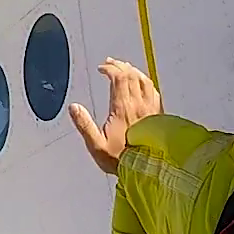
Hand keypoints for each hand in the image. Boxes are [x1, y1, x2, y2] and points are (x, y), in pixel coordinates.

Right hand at [70, 58, 161, 174]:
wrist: (147, 171)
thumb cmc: (121, 160)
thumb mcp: (96, 145)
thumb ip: (84, 125)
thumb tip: (74, 107)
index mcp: (123, 109)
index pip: (119, 79)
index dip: (110, 69)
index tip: (102, 68)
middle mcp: (139, 105)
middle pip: (132, 75)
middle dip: (120, 66)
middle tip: (111, 63)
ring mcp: (151, 109)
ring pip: (145, 81)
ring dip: (134, 71)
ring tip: (126, 68)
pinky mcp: (159, 116)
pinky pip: (154, 91)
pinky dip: (146, 82)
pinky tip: (143, 84)